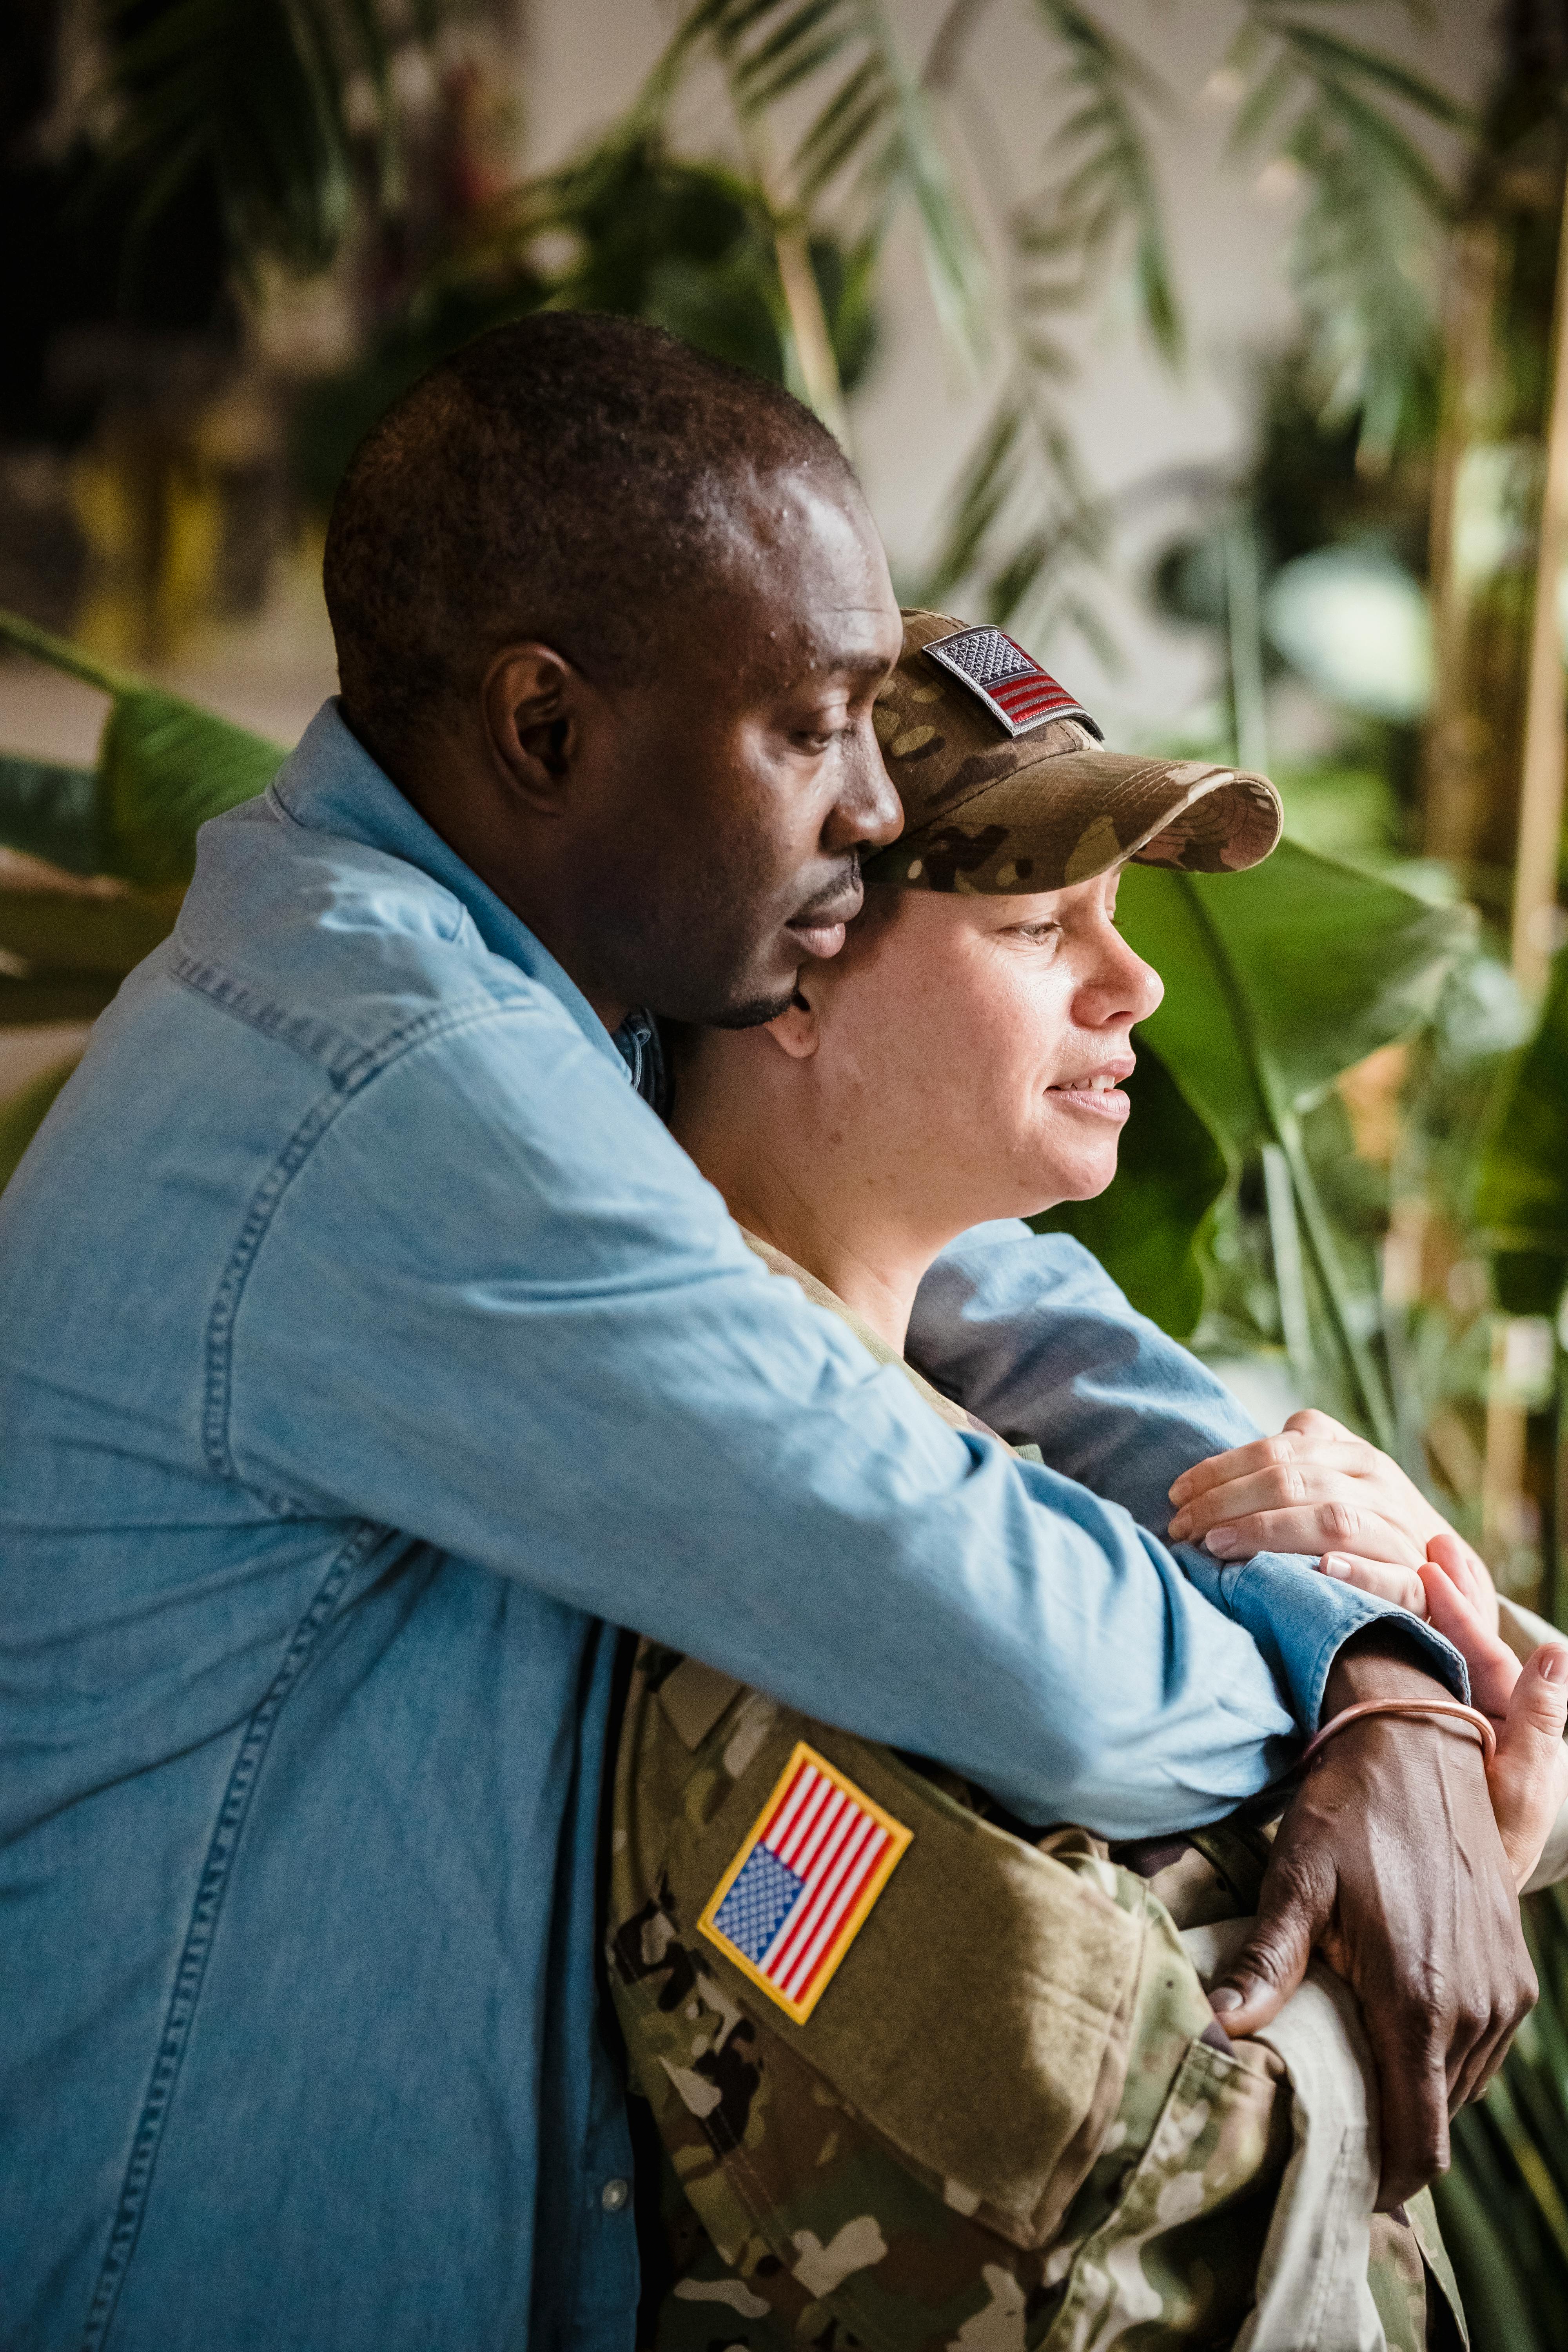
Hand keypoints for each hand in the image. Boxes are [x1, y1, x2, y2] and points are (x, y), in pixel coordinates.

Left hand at [1167, 1409, 1498, 1633]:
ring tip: (1217, 1545)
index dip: (1220, 1470)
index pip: (1278, 1452)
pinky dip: (1356, 1572)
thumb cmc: (1371, 1524)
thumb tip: (1246, 1452)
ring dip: (1269, 1531)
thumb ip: (1304, 1455)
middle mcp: (1379, 1487)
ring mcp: (1401, 1534)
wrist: (1450, 1574)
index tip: (1176, 1494)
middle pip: (1293, 1482)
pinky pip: (1392, 1577)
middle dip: (1226, 1503)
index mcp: (1356, 1456)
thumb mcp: (1343, 1477)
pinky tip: (1322, 1570)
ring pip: (1331, 1520)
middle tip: (1182, 1527)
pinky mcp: (1419, 1585)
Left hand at [1208, 1628, 1535, 2208]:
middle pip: (1437, 2120)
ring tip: (1357, 2083)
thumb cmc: (1348, 1815)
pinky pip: (1482, 2049)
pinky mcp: (1514, 1972)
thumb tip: (1215, 2031)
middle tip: (1329, 2128)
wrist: (1417, 1750)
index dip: (1382, 2180)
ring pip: (1462, 2088)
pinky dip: (1443, 2060)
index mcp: (1418, 2001)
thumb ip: (1266, 1963)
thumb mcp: (1295, 1881)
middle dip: (1389, 2135)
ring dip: (1417, 2095)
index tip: (1338, 2187)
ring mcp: (1503, 1992)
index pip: (1417, 2138)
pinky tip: (1396, 2037)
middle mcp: (1474, 2008)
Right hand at [1421, 1533, 1567, 1886]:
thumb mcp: (1526, 1785)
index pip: (1478, 1645)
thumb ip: (1541, 1716)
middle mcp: (1474, 1703)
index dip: (1457, 1603)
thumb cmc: (1498, 1846)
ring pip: (1424, 1645)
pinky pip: (1401, 1672)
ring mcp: (1441, 1712)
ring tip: (1394, 1561)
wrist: (1449, 1899)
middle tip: (1422, 1542)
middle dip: (1435, 1588)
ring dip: (1410, 1603)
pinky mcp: (1411, 1727)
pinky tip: (1369, 1610)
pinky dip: (1392, 1638)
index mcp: (1505, 1710)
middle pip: (1452, 1633)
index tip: (1428, 1563)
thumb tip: (1558, 1648)